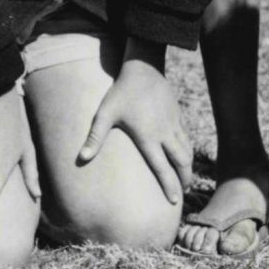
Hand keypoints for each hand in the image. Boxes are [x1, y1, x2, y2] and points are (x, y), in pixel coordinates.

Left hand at [78, 45, 193, 205]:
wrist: (143, 66)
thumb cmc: (121, 91)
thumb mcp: (105, 114)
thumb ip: (94, 138)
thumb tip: (81, 159)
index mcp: (149, 137)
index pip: (162, 168)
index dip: (169, 186)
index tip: (173, 202)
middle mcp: (165, 132)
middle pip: (182, 161)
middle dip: (184, 178)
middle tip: (183, 192)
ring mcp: (173, 122)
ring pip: (187, 149)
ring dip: (187, 164)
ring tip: (185, 176)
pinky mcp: (177, 113)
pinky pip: (185, 135)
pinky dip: (186, 148)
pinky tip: (182, 152)